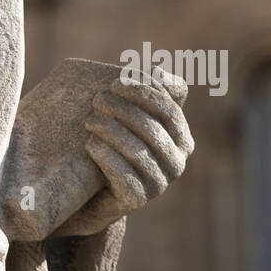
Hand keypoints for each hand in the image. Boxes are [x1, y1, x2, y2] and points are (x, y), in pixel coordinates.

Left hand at [59, 68, 193, 234]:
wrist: (94, 188)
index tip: (115, 82)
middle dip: (124, 109)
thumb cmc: (116, 142)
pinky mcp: (137, 199)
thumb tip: (159, 70)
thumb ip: (148, 92)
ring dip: (111, 131)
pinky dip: (107, 156)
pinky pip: (125, 176)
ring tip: (89, 120)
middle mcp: (177, 162)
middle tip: (97, 99)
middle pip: (153, 128)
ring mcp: (159, 183)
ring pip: (139, 151)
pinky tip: (90, 143)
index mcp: (181, 137)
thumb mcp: (132, 116)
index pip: (170, 107)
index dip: (144, 91)